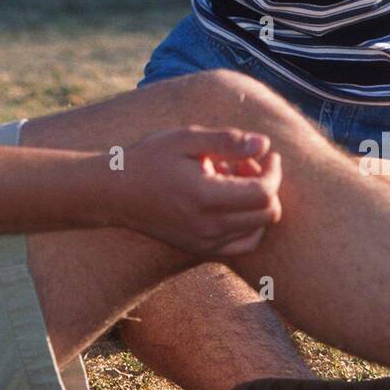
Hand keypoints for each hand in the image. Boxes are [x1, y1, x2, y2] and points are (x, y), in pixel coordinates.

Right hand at [116, 126, 281, 256]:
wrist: (115, 192)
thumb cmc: (150, 158)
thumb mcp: (186, 139)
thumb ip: (228, 142)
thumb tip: (265, 144)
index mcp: (206, 197)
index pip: (264, 192)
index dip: (274, 171)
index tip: (266, 154)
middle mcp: (208, 227)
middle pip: (267, 213)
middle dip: (268, 185)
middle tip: (246, 165)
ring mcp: (205, 243)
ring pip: (258, 229)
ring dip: (258, 204)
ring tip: (235, 181)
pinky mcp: (200, 250)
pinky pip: (242, 244)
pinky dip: (250, 225)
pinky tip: (233, 203)